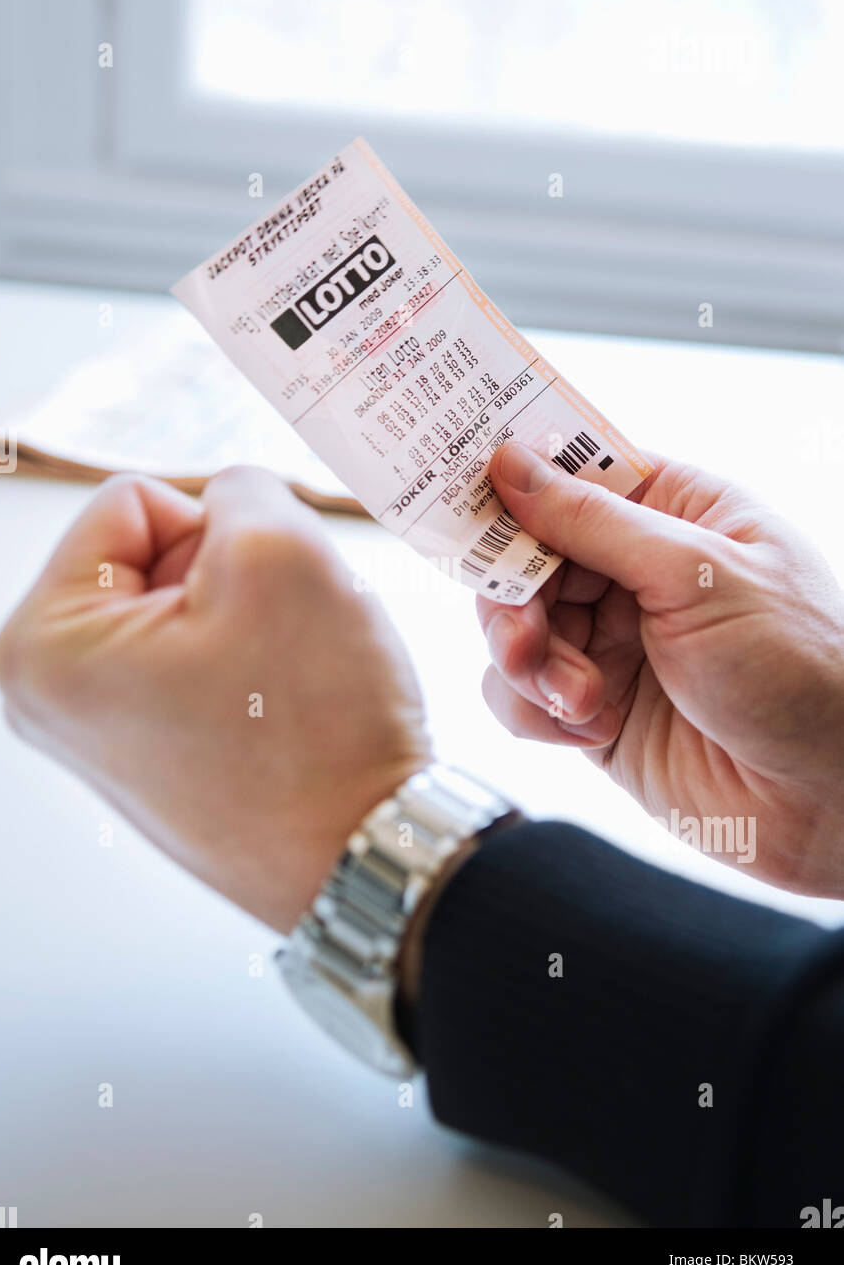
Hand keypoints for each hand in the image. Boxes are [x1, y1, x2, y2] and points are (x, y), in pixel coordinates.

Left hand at [0, 468, 429, 930]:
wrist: (368, 853)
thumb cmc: (317, 729)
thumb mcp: (284, 550)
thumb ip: (241, 487)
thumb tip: (231, 502)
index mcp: (42, 644)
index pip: (132, 501)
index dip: (216, 530)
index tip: (255, 603)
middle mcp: (46, 696)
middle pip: (149, 555)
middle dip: (226, 577)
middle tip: (275, 645)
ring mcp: (97, 731)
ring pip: (184, 604)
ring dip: (246, 617)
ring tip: (281, 681)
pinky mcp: (148, 754)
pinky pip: (199, 661)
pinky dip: (250, 663)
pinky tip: (280, 710)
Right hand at [477, 442, 843, 895]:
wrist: (831, 799)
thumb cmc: (801, 669)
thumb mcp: (696, 575)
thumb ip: (592, 522)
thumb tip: (509, 464)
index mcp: (673, 512)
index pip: (569, 475)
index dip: (512, 483)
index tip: (458, 494)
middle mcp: (635, 572)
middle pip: (522, 557)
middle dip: (514, 600)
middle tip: (527, 638)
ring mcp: (610, 642)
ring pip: (511, 628)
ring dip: (528, 664)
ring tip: (579, 699)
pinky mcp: (591, 712)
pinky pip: (520, 696)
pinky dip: (535, 712)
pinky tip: (586, 732)